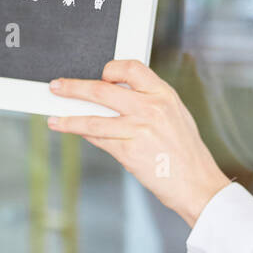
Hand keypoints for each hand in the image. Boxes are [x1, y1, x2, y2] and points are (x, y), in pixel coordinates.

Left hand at [47, 60, 232, 227]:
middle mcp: (151, 108)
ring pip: (93, 118)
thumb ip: (149, 102)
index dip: (111, 69)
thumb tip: (117, 96)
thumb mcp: (175, 116)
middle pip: (102, 89)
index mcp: (164, 95)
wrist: (197, 184)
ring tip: (54, 118)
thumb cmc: (187, 153)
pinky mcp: (129, 151)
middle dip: (74, 87)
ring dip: (69, 117)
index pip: (131, 68)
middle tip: (58, 87)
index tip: (100, 74)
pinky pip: (99, 139)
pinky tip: (73, 132)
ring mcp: (138, 129)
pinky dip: (84, 134)